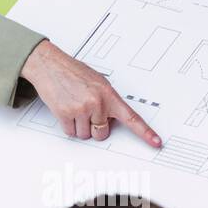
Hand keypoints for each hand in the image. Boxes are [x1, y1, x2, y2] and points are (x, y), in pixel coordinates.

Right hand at [20, 40, 161, 146]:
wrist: (50, 65)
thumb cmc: (73, 72)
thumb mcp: (98, 83)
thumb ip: (108, 101)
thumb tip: (112, 119)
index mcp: (109, 95)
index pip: (132, 118)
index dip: (145, 133)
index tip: (156, 142)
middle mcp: (97, 103)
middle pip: (102, 133)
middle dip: (95, 127)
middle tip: (87, 112)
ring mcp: (81, 109)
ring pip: (85, 135)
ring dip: (80, 126)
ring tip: (75, 107)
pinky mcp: (65, 114)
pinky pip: (71, 132)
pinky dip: (68, 125)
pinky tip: (66, 109)